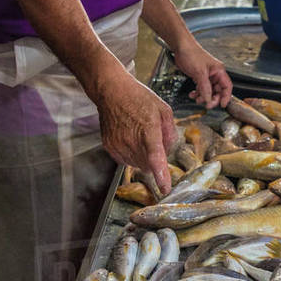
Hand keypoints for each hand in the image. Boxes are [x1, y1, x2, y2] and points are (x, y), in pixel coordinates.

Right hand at [93, 69, 176, 193]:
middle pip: (149, 165)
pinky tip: (131, 140)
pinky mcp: (109, 147)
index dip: (161, 175)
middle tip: (154, 142)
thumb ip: (170, 132)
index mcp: (148, 129)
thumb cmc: (139, 98)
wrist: (111, 91)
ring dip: (143, 158)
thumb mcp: (163, 109)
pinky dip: (132, 156)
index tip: (165, 188)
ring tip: (141, 136)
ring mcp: (118, 144)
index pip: (155, 157)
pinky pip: (125, 161)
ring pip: (137, 165)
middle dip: (156, 160)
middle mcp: (131, 140)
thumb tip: (169, 150)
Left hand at [173, 40, 231, 109]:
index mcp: (219, 71)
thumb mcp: (200, 73)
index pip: (227, 87)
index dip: (226, 97)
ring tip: (197, 99)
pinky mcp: (199, 77)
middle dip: (212, 99)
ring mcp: (207, 76)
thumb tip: (209, 100)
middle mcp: (214, 74)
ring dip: (203, 97)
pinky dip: (197, 93)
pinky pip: (201, 88)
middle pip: (218, 91)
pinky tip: (193, 94)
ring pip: (209, 91)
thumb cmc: (192, 54)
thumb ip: (205, 88)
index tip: (222, 105)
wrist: (180, 47)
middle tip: (207, 105)